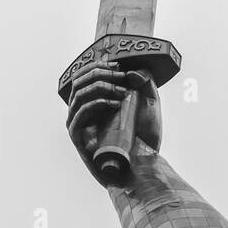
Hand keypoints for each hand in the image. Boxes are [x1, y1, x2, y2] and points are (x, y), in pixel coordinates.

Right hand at [66, 60, 162, 181]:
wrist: (145, 164)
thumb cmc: (145, 138)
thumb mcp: (149, 104)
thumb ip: (145, 83)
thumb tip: (133, 70)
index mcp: (94, 101)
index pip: (84, 75)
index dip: (98, 65)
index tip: (117, 63)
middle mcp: (82, 111)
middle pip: (78, 81)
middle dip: (99, 72)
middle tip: (119, 73)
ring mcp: (78, 124)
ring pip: (78, 95)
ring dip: (100, 86)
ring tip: (121, 91)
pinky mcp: (78, 138)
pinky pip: (78, 115)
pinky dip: (96, 104)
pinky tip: (114, 104)